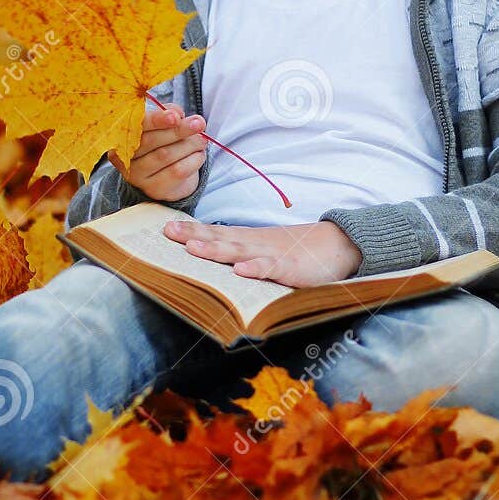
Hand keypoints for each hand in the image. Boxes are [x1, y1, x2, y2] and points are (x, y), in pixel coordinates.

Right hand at [108, 100, 207, 202]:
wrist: (169, 176)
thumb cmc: (165, 143)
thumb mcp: (164, 125)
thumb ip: (169, 115)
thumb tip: (177, 113)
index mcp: (124, 134)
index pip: (138, 125)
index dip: (157, 120)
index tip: (175, 116)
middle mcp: (125, 157)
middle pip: (151, 141)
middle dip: (178, 130)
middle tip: (199, 124)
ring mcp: (137, 176)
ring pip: (165, 155)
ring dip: (189, 144)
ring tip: (202, 140)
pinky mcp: (154, 189)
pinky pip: (177, 171)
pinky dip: (193, 160)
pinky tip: (199, 155)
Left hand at [161, 217, 362, 285]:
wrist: (334, 245)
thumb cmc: (293, 248)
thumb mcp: (261, 247)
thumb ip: (237, 250)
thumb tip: (207, 252)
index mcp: (246, 239)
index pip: (213, 232)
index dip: (190, 230)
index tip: (164, 228)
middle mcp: (253, 244)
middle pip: (219, 238)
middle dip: (192, 236)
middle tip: (167, 233)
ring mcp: (270, 254)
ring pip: (239, 251)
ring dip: (216, 249)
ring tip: (193, 248)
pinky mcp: (288, 267)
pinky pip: (270, 268)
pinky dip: (255, 269)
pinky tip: (241, 271)